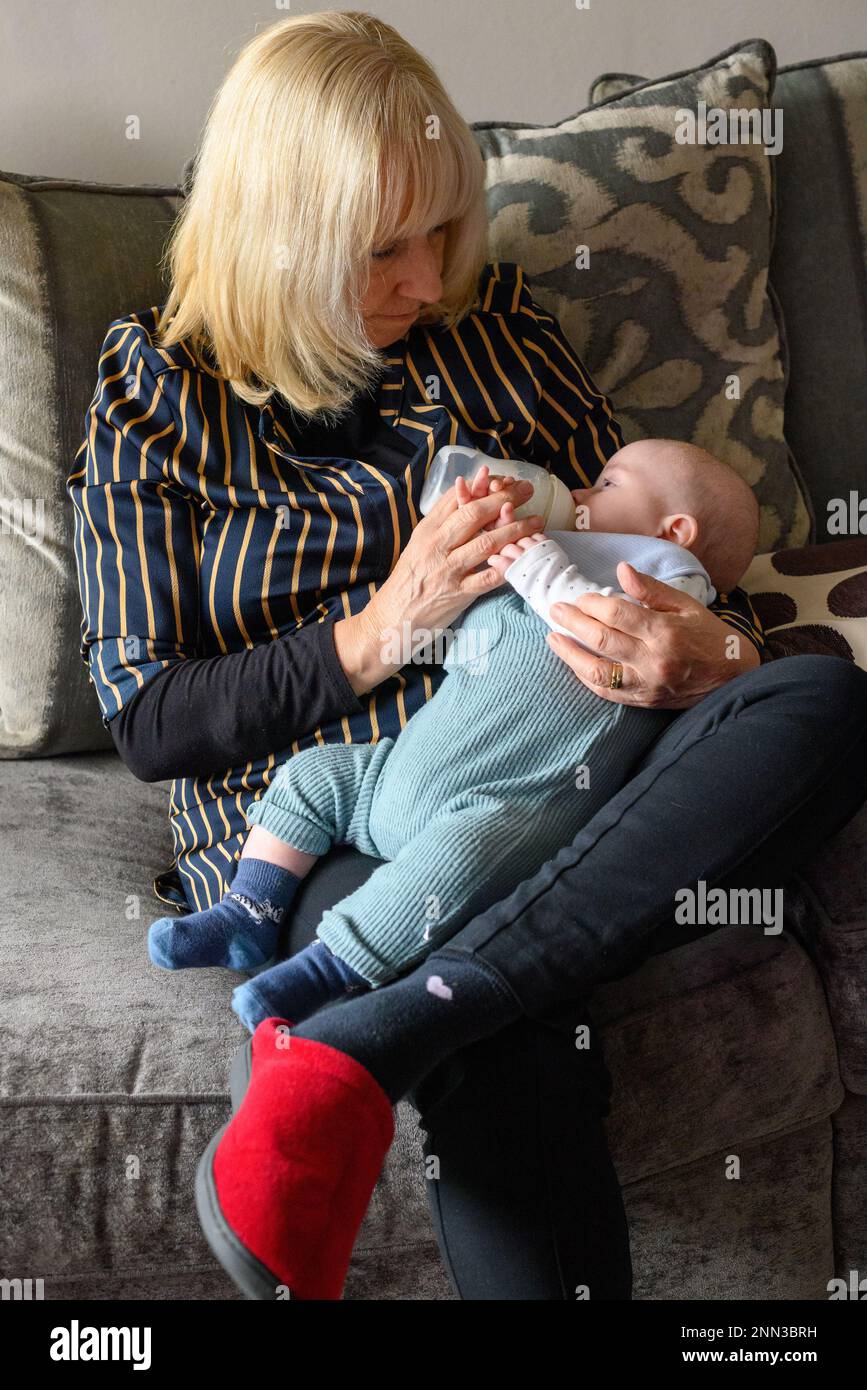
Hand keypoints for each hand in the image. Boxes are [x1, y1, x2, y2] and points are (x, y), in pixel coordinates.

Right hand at [334, 474, 544, 692]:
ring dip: (515, 530)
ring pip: (485, 543)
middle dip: (504, 498)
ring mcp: (447, 570)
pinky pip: (487, 577)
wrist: (391, 619)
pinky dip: (507, 566)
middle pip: (474, 514)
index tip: (505, 478)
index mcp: (427, 530)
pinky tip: (524, 557)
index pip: (458, 497)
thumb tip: (467, 491)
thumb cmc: (410, 580)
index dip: (484, 485)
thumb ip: (442, 520)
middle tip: (527, 490)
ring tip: (536, 522)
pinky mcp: (457, 595)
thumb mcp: (420, 543)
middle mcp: (436, 545)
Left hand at [546, 561, 759, 708]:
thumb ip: (651, 589)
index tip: (582, 597)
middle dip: (574, 622)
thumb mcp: (685, 604)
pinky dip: (585, 676)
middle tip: (556, 609)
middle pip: (602, 640)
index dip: (593, 604)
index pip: (618, 614)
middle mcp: (653, 660)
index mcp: (665, 631)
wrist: (731, 676)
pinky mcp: (642, 701)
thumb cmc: (708, 635)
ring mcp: (646, 684)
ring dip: (570, 654)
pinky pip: (606, 692)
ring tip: (553, 638)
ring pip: (598, 672)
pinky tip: (573, 662)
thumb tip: (621, 570)